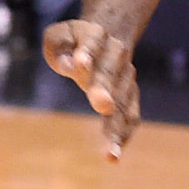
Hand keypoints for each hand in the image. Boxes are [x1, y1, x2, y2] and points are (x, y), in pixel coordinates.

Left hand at [42, 18, 140, 159]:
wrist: (110, 35)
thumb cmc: (74, 40)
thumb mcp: (60, 34)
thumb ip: (57, 46)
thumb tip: (66, 67)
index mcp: (96, 35)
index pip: (91, 43)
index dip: (86, 53)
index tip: (80, 63)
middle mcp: (116, 55)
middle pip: (109, 75)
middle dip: (104, 90)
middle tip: (102, 105)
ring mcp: (126, 76)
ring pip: (122, 101)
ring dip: (116, 125)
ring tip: (110, 150)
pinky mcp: (130, 94)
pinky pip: (130, 115)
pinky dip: (123, 134)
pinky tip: (114, 154)